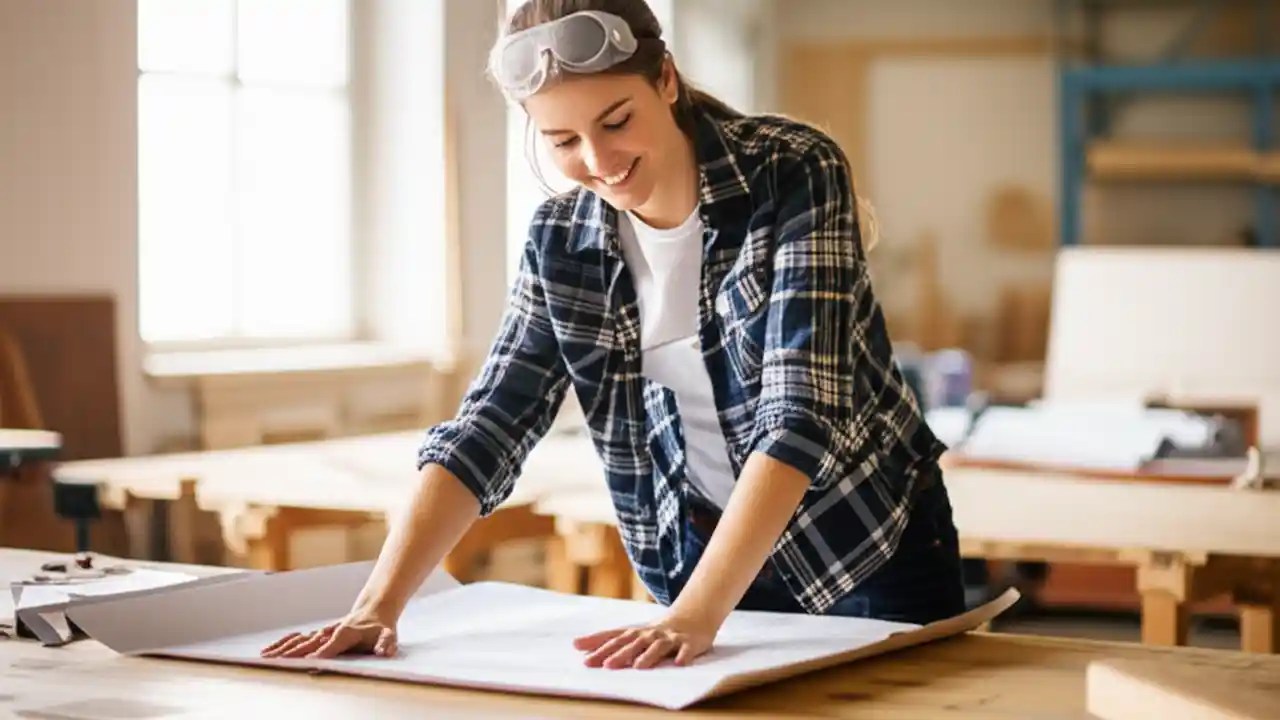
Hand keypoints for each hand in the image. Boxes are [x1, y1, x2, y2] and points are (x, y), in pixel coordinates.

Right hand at [259, 609, 396, 659]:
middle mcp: (330, 632)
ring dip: (282, 649)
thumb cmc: (381, 628)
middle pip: (309, 643)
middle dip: (293, 653)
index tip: (309, 662)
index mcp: (346, 633)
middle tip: (275, 663)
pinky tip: (269, 651)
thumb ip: (386, 643)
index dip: (321, 653)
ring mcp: (322, 632)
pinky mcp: (318, 634)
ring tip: (265, 658)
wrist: (374, 611)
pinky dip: (283, 644)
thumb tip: (385, 651)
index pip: (331, 646)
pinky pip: (297, 639)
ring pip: (299, 640)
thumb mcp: (389, 635)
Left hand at [572, 613, 716, 669]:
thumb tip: (574, 645)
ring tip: (638, 667)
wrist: (692, 617)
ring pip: (658, 647)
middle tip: (606, 665)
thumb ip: (606, 641)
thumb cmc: (656, 631)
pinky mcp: (688, 643)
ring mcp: (670, 638)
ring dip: (648, 656)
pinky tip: (678, 663)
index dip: (600, 646)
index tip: (583, 655)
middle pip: (633, 643)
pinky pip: (686, 650)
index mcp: (636, 633)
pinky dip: (683, 656)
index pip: (615, 638)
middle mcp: (650, 634)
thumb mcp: (632, 634)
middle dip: (620, 654)